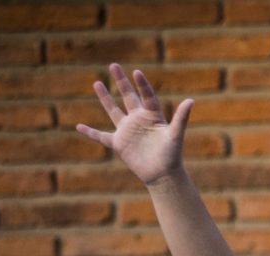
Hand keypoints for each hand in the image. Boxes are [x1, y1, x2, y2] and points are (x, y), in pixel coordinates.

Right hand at [77, 63, 192, 187]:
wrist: (163, 175)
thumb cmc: (172, 156)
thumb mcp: (175, 135)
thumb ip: (181, 118)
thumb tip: (191, 101)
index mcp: (152, 117)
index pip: (147, 96)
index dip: (142, 85)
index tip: (136, 72)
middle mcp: (139, 120)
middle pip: (128, 97)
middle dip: (121, 82)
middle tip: (113, 65)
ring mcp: (127, 131)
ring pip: (113, 111)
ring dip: (105, 98)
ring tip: (97, 82)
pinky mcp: (119, 144)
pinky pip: (101, 137)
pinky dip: (90, 133)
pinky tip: (78, 127)